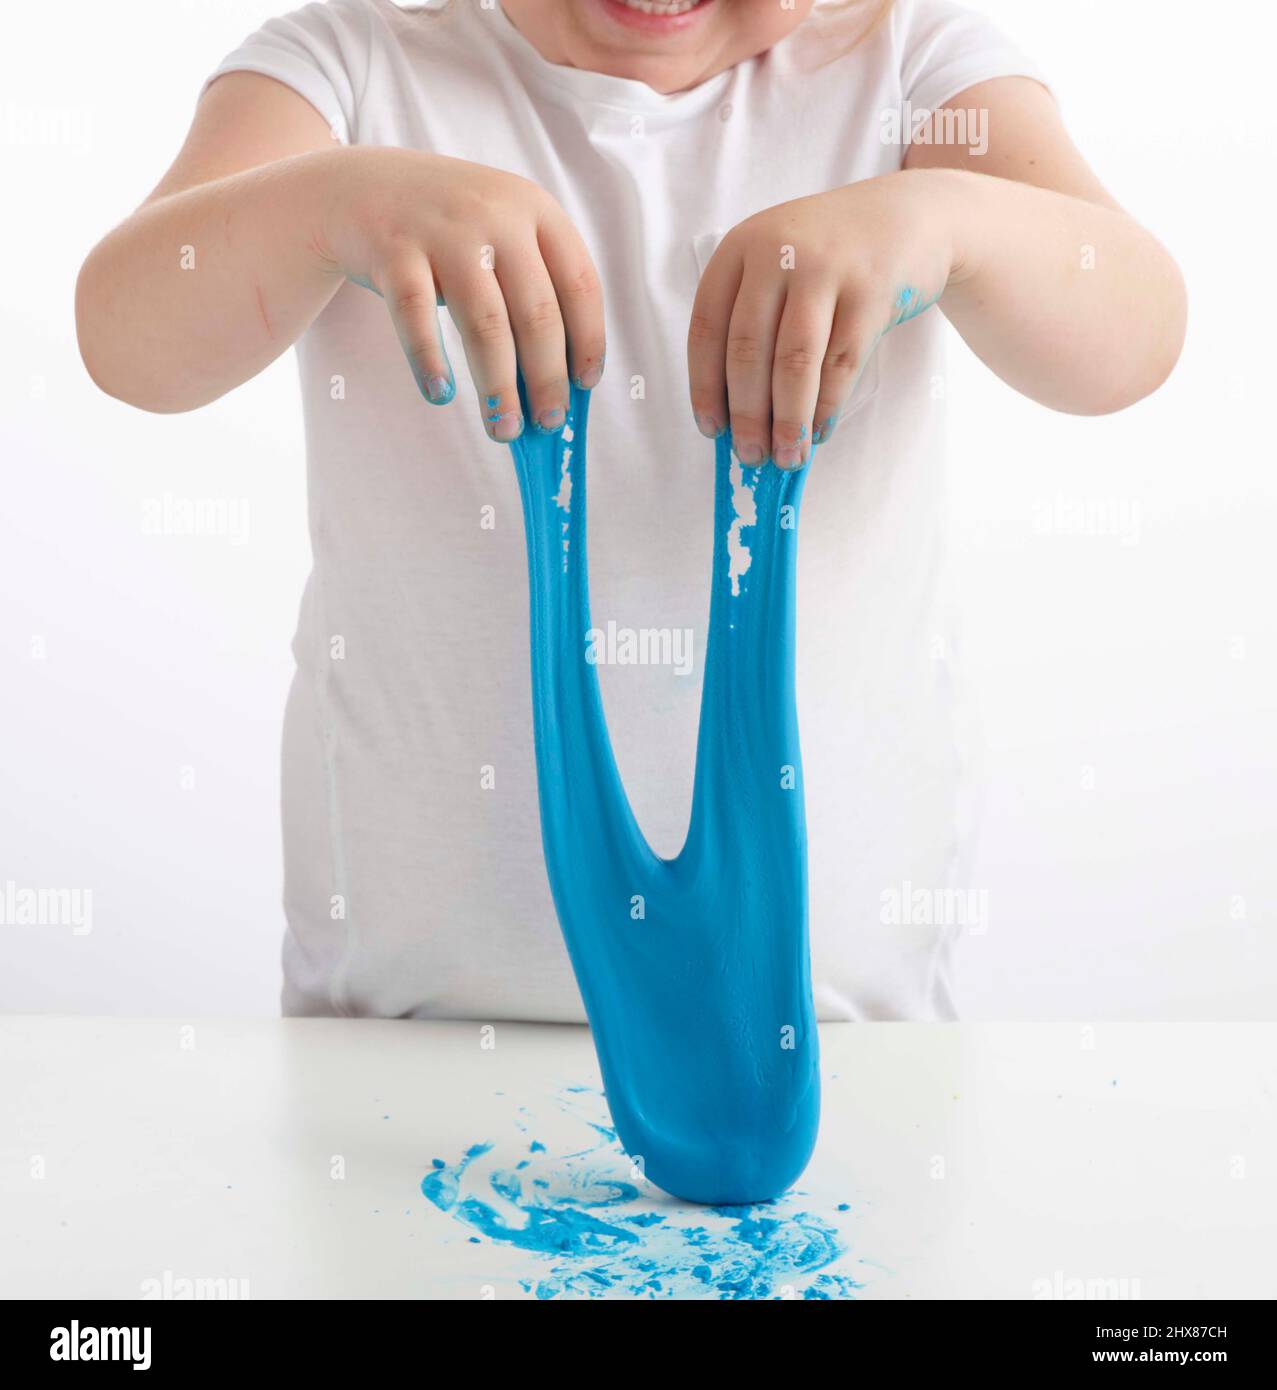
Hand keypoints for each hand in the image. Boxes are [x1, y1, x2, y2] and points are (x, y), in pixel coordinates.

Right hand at [318, 147, 605, 439]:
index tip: (585, 385)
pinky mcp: (393, 249)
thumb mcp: (501, 231)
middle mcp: (495, 215)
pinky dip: (430, 360)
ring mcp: (443, 230)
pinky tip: (441, 394)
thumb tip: (555, 380)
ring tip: (503, 428)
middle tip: (548, 423)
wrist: (358, 187)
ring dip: (497, 386)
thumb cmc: (446, 229)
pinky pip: (416, 316)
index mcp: (535, 209)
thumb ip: (532, 287)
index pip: (580, 283)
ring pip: (484, 322)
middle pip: (536, 313)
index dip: (589, 340)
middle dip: (546, 379)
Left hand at [687, 170, 953, 466]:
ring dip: (788, 421)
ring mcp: (827, 269)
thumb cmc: (828, 258)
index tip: (712, 430)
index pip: (707, 328)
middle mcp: (779, 253)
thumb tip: (735, 413)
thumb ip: (752, 320)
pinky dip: (826, 406)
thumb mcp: (778, 266)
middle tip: (751, 456)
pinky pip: (841, 364)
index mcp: (741, 248)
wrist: (908, 216)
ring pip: (794, 363)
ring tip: (788, 456)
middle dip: (747, 415)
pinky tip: (819, 431)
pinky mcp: (871, 291)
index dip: (704, 386)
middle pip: (749, 351)